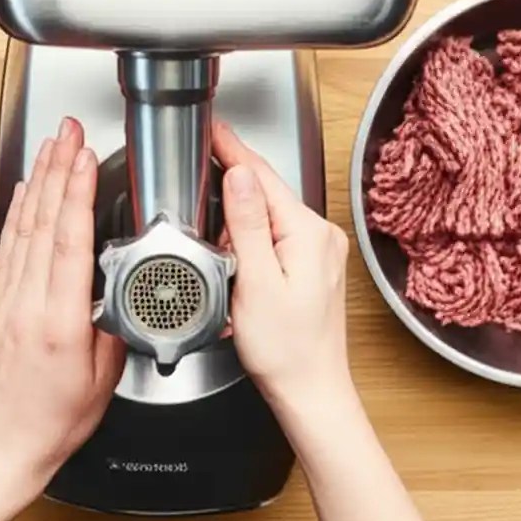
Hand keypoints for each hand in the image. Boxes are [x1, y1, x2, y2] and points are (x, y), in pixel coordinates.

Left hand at [0, 117, 125, 489]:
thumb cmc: (52, 422)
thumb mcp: (102, 380)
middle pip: (43, 222)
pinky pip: (8, 247)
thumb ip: (111, 327)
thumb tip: (119, 288)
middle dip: (57, 169)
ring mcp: (6, 300)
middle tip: (69, 131)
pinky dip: (19, 212)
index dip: (76, 193)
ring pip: (23, 228)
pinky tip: (27, 190)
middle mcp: (26, 304)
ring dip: (39, 180)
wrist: (0, 446)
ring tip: (52, 145)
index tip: (84, 157)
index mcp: (58, 323)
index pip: (68, 242)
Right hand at [213, 120, 351, 409]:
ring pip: (268, 216)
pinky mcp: (311, 268)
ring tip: (216, 241)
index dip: (232, 150)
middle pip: (267, 193)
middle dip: (231, 187)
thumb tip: (241, 176)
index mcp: (308, 233)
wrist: (310, 391)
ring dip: (238, 221)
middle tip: (200, 180)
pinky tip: (236, 260)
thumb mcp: (256, 282)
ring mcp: (319, 252)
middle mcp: (320, 236)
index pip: (263, 177)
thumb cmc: (285, 350)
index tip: (213, 129)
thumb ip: (246, 224)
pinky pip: (275, 237)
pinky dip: (250, 240)